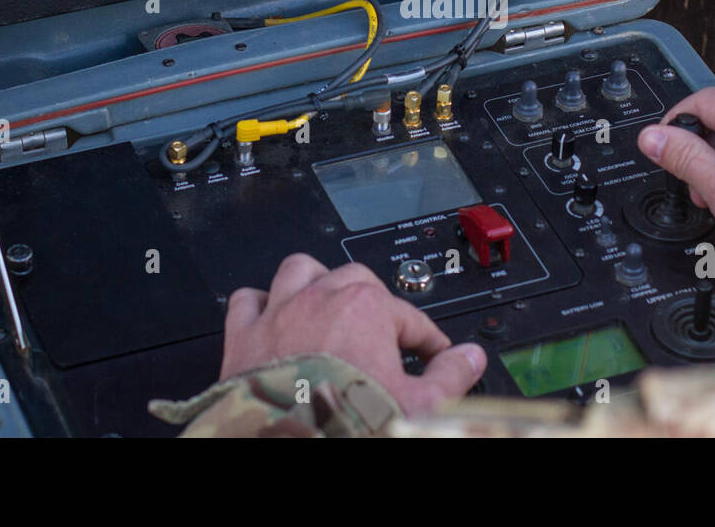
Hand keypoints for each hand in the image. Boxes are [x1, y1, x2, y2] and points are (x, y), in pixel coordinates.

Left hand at [219, 254, 486, 415]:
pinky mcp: (244, 336)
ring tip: (329, 302)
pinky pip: (248, 299)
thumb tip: (470, 360)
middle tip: (384, 331)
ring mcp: (280, 314)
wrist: (290, 443)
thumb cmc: (348, 424)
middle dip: (374, 301)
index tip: (433, 355)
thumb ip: (450, 377)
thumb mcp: (419, 406)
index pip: (410, 316)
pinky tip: (272, 313)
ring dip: (317, 283)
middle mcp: (321, 300)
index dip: (428, 340)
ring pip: (300, 272)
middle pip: (356, 279)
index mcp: (367, 309)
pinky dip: (261, 303)